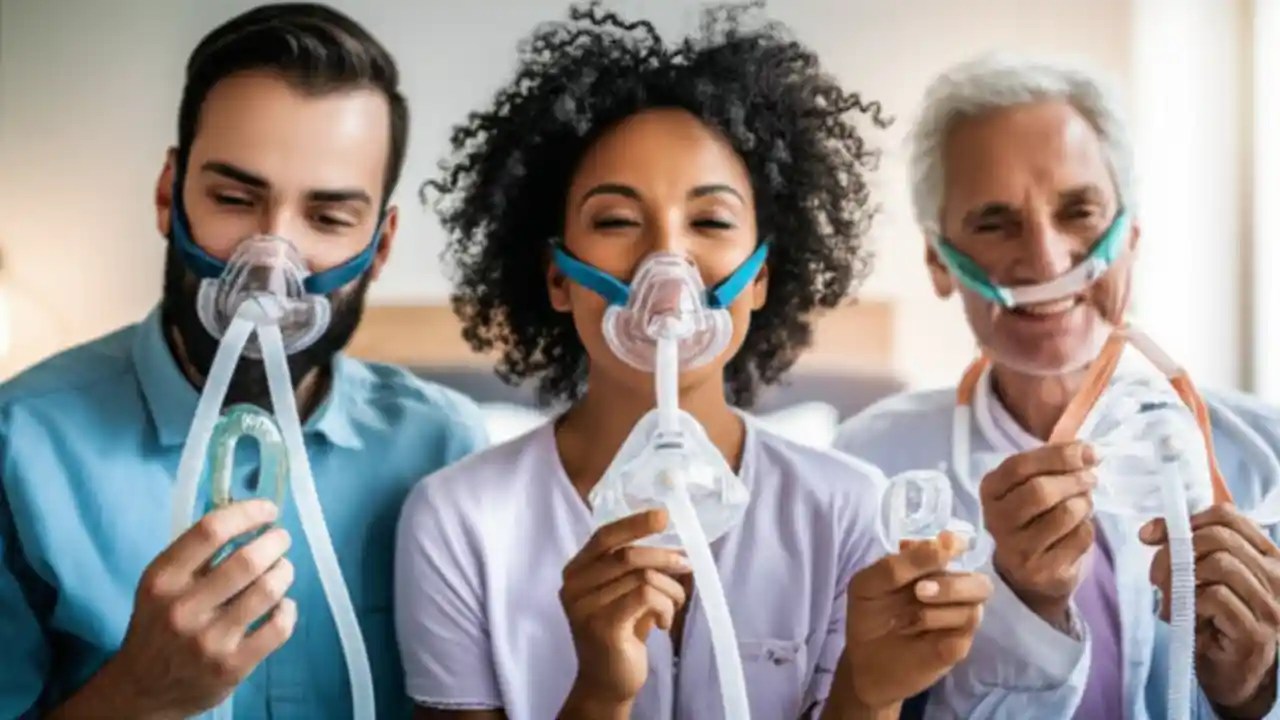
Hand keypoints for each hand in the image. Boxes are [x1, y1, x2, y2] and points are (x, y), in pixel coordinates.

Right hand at [62, 500, 295, 719]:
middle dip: (275, 542)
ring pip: (268, 590)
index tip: (268, 510)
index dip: (248, 513)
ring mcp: (209, 641)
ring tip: (282, 569)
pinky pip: (279, 627)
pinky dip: (288, 608)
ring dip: (285, 571)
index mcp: (162, 580)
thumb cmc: (159, 623)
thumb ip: (196, 553)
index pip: (210, 531)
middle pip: (247, 560)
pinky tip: (281, 605)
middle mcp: (183, 609)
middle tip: (280, 539)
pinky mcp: (232, 667)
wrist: (142, 689)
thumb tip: (248, 515)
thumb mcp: (161, 584)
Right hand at [559, 508, 690, 717]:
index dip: (634, 523)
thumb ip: (634, 567)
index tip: (663, 515)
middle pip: (627, 554)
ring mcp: (585, 607)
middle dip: (664, 557)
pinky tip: (663, 623)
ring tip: (673, 606)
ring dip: (670, 590)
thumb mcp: (623, 592)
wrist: (607, 681)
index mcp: (576, 571)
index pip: (605, 536)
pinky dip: (665, 606)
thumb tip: (672, 542)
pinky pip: (646, 597)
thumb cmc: (621, 633)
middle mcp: (573, 586)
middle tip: (686, 565)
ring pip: (643, 577)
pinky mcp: (603, 626)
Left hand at [839, 532, 992, 709]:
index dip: (956, 546)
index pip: (958, 551)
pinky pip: (965, 629)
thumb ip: (905, 561)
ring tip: (914, 615)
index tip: (949, 546)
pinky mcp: (958, 644)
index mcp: (932, 569)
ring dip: (943, 605)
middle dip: (952, 584)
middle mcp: (951, 592)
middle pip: (980, 582)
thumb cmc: (869, 615)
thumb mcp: (872, 582)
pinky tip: (918, 628)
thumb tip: (946, 539)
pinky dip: (941, 623)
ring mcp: (957, 619)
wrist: (863, 660)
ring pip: (975, 604)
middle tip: (919, 590)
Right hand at [981, 441, 1097, 628]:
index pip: (1019, 466)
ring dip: (1084, 504)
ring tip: (1085, 504)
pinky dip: (1087, 528)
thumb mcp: (1029, 486)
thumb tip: (1088, 451)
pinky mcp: (1041, 572)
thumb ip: (1052, 465)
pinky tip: (1080, 528)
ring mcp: (1017, 550)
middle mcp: (995, 520)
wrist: (1029, 575)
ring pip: (1063, 514)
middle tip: (1091, 478)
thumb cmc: (1033, 518)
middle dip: (1073, 480)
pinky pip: (1079, 539)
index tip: (1087, 451)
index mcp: (990, 491)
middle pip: (1039, 491)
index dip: (1057, 455)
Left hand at [1143, 504, 1279, 716]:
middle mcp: (1277, 576)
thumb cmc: (1214, 624)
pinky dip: (1188, 603)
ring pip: (1219, 564)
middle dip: (1175, 550)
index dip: (1185, 520)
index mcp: (1266, 557)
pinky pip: (1214, 598)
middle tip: (1156, 575)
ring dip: (1180, 578)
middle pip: (1219, 537)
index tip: (1152, 535)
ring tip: (1170, 600)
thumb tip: (1149, 531)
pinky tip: (1184, 618)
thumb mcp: (1202, 579)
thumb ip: (1187, 551)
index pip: (1229, 516)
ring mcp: (1271, 605)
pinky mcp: (1256, 632)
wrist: (1233, 678)